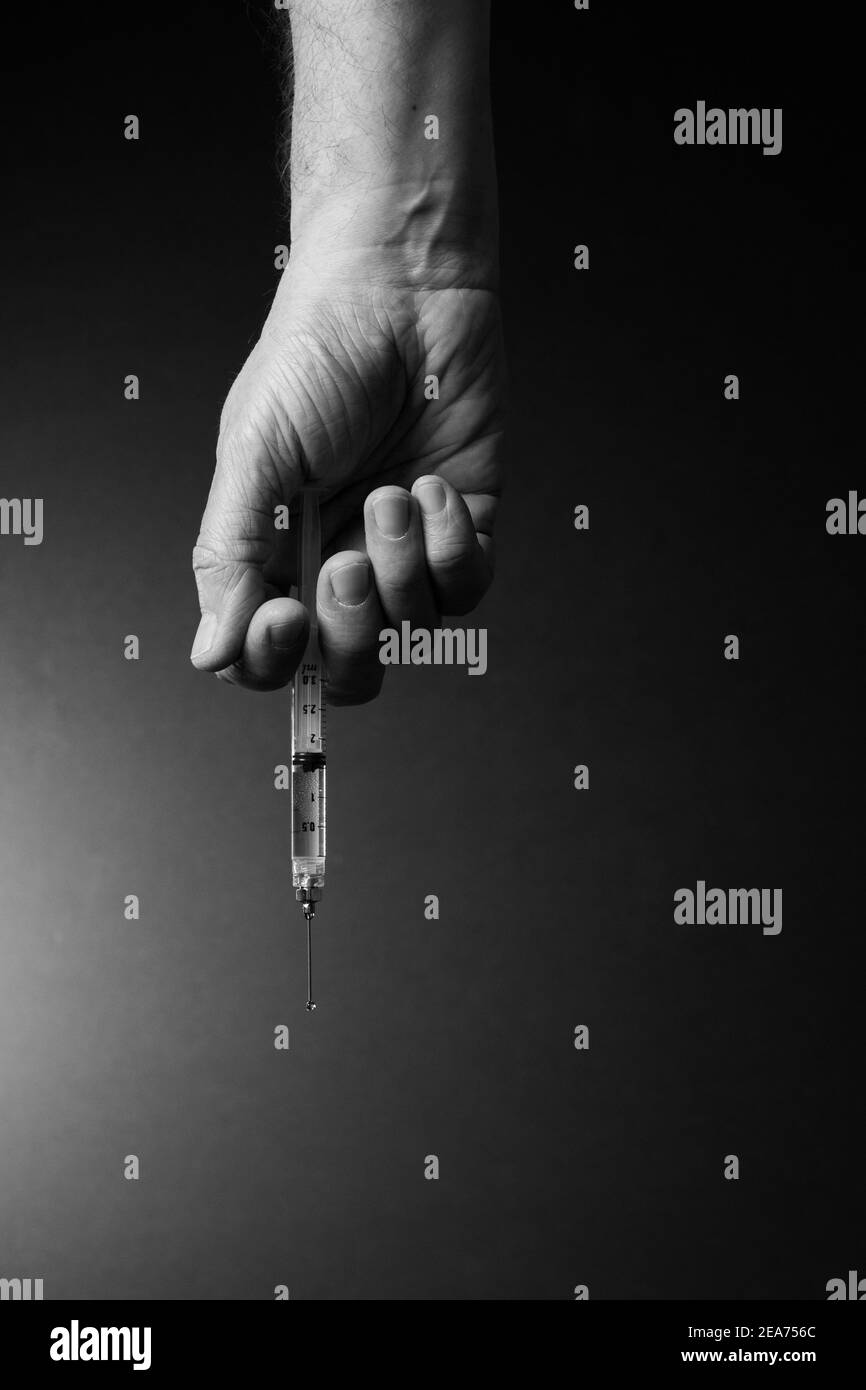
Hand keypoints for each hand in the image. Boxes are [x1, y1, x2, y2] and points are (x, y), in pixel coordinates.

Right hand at [191, 247, 504, 702]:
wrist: (402, 287)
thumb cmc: (316, 353)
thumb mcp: (252, 454)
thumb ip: (230, 557)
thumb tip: (209, 654)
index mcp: (274, 551)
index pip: (268, 654)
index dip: (274, 661)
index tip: (284, 618)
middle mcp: (337, 558)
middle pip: (347, 666)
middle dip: (351, 633)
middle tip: (349, 567)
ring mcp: (404, 550)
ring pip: (411, 628)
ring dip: (403, 566)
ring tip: (395, 493)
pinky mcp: (465, 527)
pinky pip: (467, 587)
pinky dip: (452, 547)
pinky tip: (434, 489)